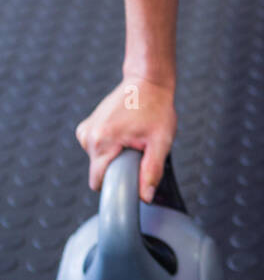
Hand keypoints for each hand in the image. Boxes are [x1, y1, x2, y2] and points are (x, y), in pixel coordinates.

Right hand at [75, 77, 176, 201]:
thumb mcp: (161, 141)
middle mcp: (88, 136)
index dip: (115, 185)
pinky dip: (109, 146)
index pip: (98, 182)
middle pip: (99, 171)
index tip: (131, 176)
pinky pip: (96, 148)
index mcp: (102, 141)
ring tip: (132, 138)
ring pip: (98, 160)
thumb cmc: (156, 108)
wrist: (147, 81)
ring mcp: (86, 130)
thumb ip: (152, 171)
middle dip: (117, 168)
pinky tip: (124, 133)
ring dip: (114, 156)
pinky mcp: (88, 126)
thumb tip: (145, 197)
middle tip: (137, 150)